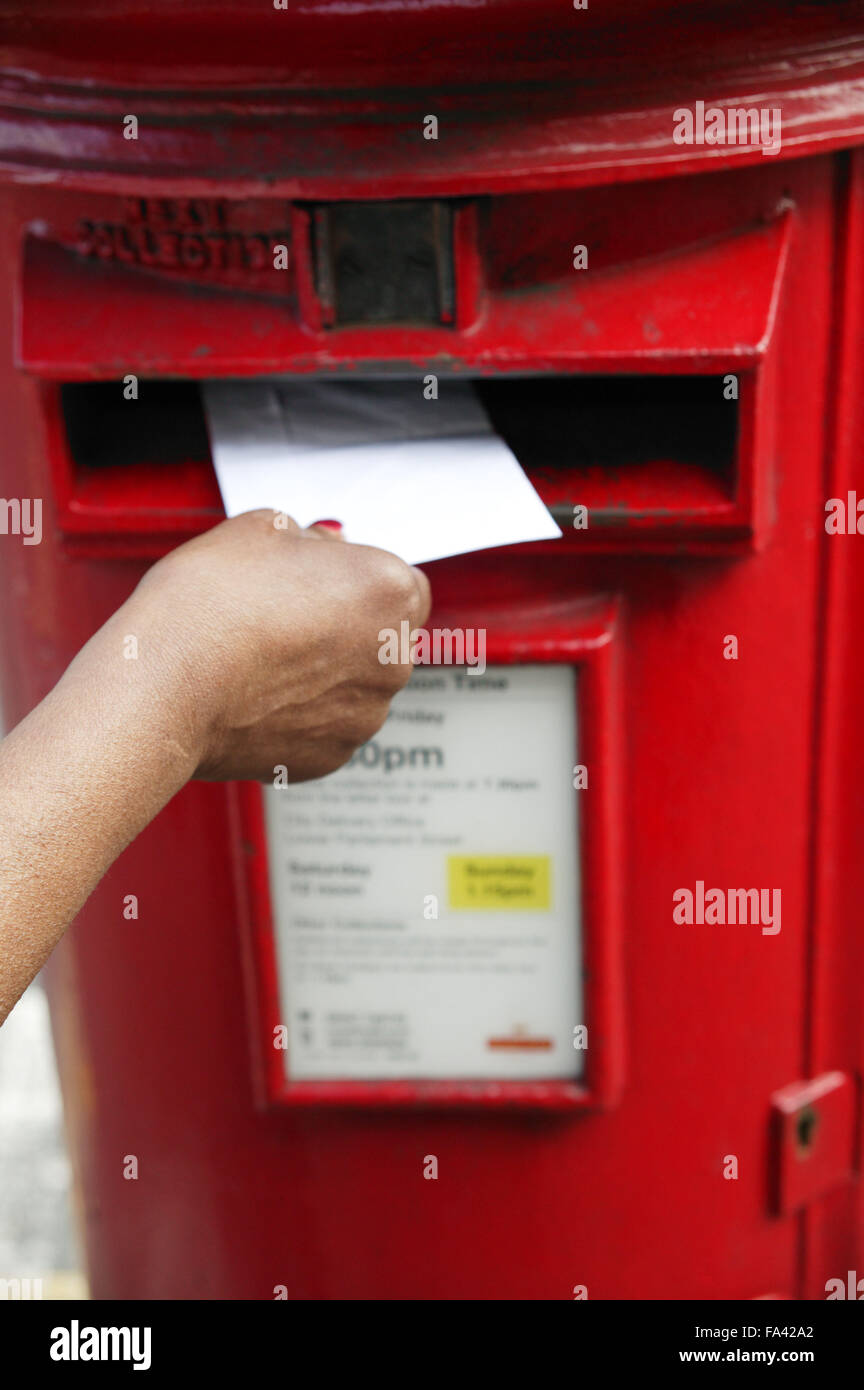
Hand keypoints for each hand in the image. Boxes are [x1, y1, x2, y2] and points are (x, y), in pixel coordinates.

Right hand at [127, 510, 430, 781]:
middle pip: (380, 636)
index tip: (315, 581)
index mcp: (391, 591)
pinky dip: (299, 715)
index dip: (354, 578)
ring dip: (321, 673)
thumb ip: (311, 540)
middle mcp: (394, 659)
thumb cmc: (209, 602)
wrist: (165, 685)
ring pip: (353, 685)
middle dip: (342, 627)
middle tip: (279, 617)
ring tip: (258, 659)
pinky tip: (254, 697)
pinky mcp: (332, 756)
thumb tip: (325, 549)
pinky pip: (324, 727)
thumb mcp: (261, 528)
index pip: (400, 582)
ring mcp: (366, 714)